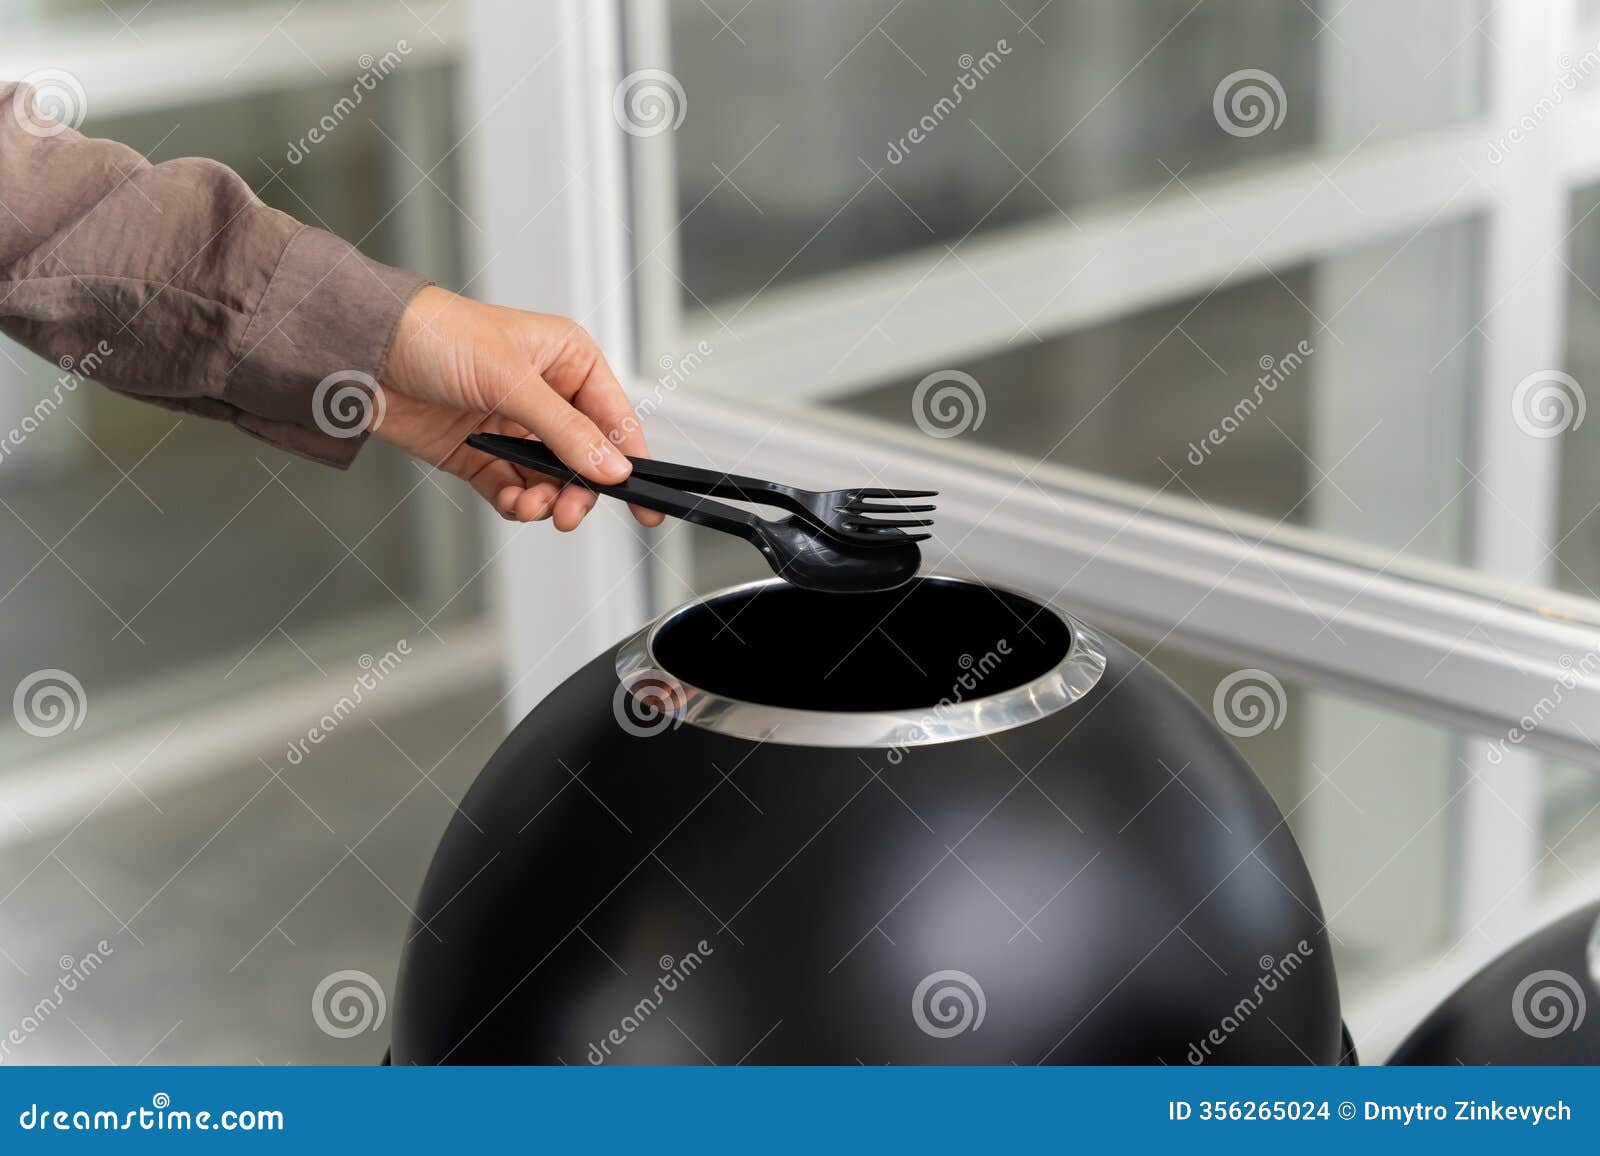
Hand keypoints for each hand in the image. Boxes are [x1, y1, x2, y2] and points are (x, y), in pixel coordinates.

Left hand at [375, 286, 662, 530]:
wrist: (364, 353)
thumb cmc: (437, 336)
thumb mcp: (511, 380)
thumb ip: (565, 430)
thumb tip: (612, 467)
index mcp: (567, 360)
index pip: (614, 417)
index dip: (632, 460)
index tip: (645, 502)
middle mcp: (547, 394)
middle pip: (585, 458)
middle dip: (580, 490)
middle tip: (569, 513)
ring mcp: (514, 427)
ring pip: (551, 480)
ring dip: (546, 500)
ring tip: (531, 507)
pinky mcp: (482, 454)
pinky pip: (515, 490)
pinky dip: (518, 503)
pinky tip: (513, 504)